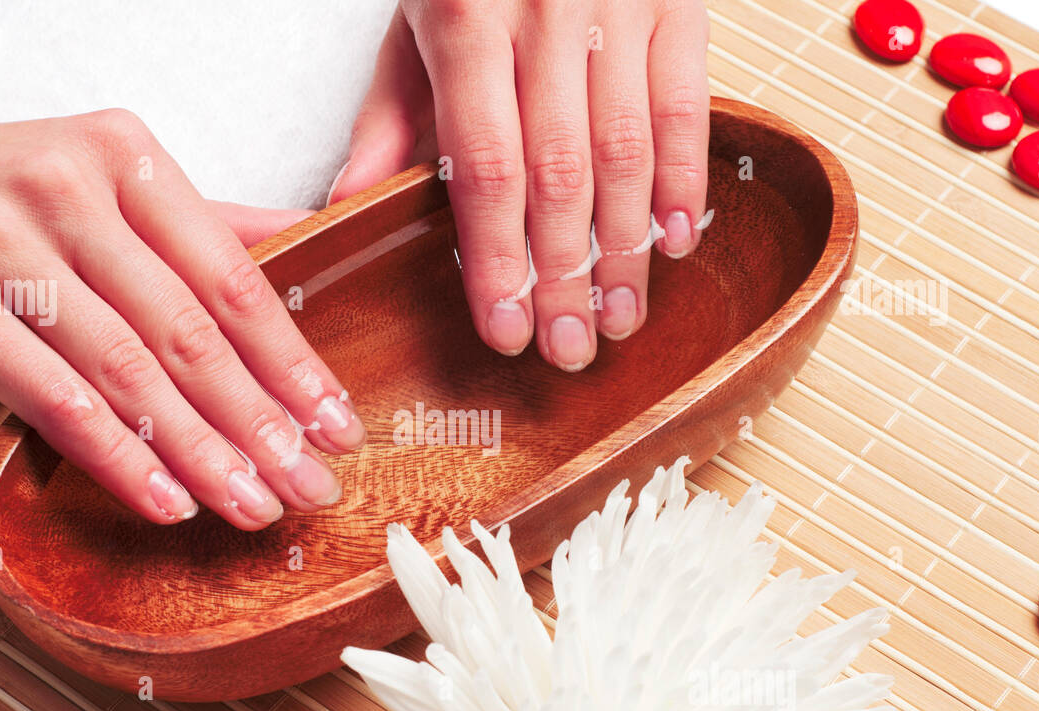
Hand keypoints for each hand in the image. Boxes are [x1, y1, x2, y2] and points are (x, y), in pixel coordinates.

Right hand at [0, 94, 364, 527]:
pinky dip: (118, 455)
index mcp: (123, 158)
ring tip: (255, 508)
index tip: (339, 422)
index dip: (293, 359)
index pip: (232, 275)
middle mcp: (70, 190)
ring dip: (203, 451)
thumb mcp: (86, 180)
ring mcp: (5, 245)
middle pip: (191, 330)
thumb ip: (191, 218)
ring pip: (130, 369)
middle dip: (264, 421)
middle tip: (315, 485)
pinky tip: (167, 501)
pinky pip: (54, 397)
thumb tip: (297, 241)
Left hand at [328, 0, 709, 370]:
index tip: (504, 328)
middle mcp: (544, 9)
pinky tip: (674, 241)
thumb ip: (392, 111)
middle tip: (570, 348)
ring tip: (621, 317)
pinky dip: (684, 179)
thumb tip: (352, 206)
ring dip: (626, 248)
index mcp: (464, 16)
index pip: (485, 165)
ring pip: (627, 150)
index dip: (497, 258)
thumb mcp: (414, 16)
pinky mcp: (676, 0)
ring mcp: (618, 3)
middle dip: (565, 274)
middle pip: (560, 173)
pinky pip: (685, 104)